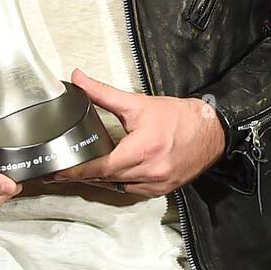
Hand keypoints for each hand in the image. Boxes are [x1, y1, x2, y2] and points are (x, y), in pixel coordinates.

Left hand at [47, 67, 225, 195]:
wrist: (212, 132)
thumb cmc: (179, 117)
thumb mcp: (138, 103)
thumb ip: (104, 93)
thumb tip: (79, 79)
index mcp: (143, 149)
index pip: (102, 167)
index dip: (78, 171)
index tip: (58, 172)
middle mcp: (150, 171)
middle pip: (106, 179)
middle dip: (83, 176)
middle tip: (61, 172)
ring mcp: (157, 184)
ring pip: (118, 187)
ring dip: (100, 181)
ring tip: (80, 174)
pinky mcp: (162, 189)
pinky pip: (132, 190)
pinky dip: (118, 183)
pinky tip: (109, 175)